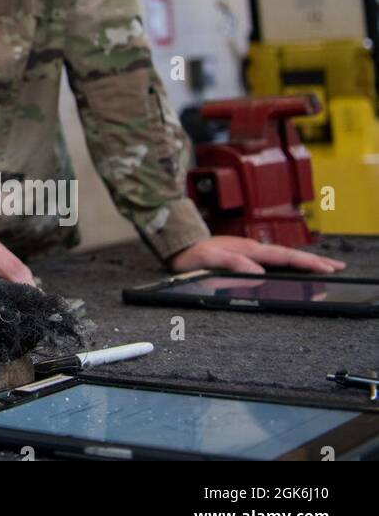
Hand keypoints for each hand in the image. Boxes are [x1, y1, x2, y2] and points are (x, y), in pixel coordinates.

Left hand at [168, 236, 344, 274]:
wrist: (177, 244)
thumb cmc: (190, 254)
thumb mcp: (208, 260)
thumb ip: (232, 263)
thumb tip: (257, 271)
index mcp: (247, 249)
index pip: (283, 256)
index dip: (306, 262)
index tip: (326, 268)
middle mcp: (251, 247)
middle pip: (289, 254)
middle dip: (314, 260)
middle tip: (338, 267)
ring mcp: (248, 249)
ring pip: (283, 255)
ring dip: (304, 259)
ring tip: (325, 265)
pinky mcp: (244, 253)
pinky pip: (274, 258)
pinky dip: (290, 261)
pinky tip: (294, 265)